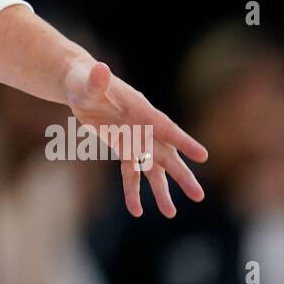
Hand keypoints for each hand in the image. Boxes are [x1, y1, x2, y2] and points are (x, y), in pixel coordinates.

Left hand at [63, 59, 208, 217]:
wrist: (81, 86)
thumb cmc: (85, 80)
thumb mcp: (88, 81)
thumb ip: (96, 80)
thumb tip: (100, 69)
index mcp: (141, 110)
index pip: (165, 127)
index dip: (183, 141)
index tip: (202, 156)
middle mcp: (143, 127)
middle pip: (166, 154)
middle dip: (181, 175)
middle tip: (198, 196)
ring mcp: (135, 139)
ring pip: (152, 169)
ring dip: (161, 190)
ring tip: (170, 214)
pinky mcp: (123, 148)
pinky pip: (130, 173)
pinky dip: (132, 191)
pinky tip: (136, 211)